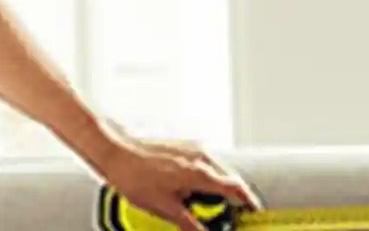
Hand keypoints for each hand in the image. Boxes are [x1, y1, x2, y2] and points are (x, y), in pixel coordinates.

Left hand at [97, 133, 261, 230]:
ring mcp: (192, 148)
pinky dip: (204, 177)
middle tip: (224, 215)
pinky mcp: (183, 145)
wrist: (115, 152)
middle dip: (230, 197)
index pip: (236, 187)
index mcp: (200, 172)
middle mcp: (201, 156)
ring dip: (216, 187)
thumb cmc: (135, 176)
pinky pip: (203, 163)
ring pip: (215, 170)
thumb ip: (190, 224)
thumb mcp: (165, 208)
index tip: (253, 211)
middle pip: (228, 179)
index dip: (249, 201)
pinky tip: (188, 189)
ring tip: (201, 204)